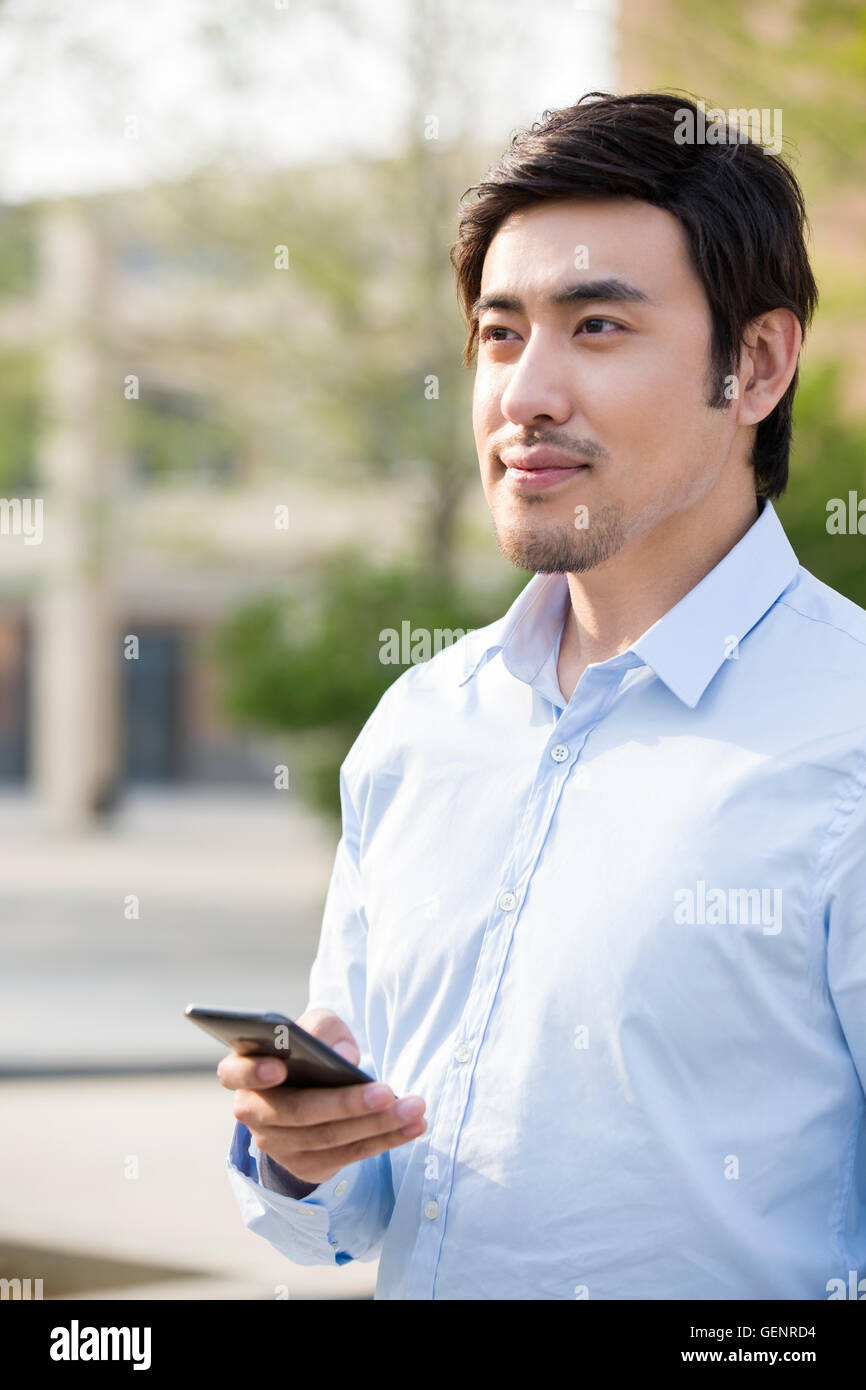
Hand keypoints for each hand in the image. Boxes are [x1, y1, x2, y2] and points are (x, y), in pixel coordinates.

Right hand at [218, 1007, 426, 1185]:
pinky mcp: (305, 1166)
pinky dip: (384, 1140)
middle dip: (346, 1103)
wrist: (312, 1092)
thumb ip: (324, 1029)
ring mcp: (277, 1145)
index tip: (280, 1065)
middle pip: (297, 1111)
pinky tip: (413, 1126)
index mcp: (244, 1071)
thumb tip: (345, 1057)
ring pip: (328, 1137)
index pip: (234, 1072)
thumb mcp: (315, 1029)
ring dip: (377, 1124)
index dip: (253, 1071)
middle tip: (387, 1092)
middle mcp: (253, 1113)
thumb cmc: (310, 1052)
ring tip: (415, 1108)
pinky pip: (347, 1155)